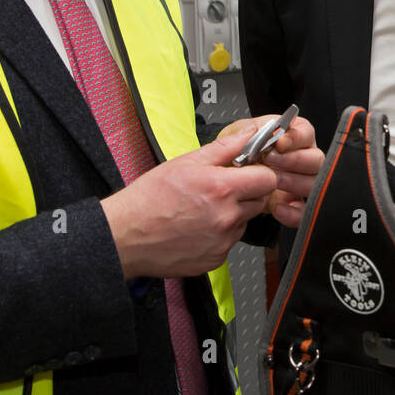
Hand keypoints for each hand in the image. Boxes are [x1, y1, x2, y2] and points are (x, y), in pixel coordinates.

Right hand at [100, 125, 276, 278]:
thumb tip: (248, 136)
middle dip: (247, 193)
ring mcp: (222, 241)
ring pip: (244, 222)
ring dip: (232, 214)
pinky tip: (197, 227)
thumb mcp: (186, 162)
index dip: (260, 172)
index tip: (249, 171)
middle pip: (260, 201)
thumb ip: (224, 148)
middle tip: (221, 189)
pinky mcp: (215, 259)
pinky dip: (219, 234)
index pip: (268, 179)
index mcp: (222, 189)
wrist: (126, 235)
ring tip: (202, 209)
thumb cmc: (149, 199)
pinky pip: (229, 242)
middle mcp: (227, 217)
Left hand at [218, 114, 322, 227]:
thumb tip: (259, 130)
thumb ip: (252, 130)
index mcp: (295, 138)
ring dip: (293, 182)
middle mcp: (304, 159)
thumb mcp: (241, 134)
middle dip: (293, 160)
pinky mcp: (295, 204)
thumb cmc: (240, 152)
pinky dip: (293, 212)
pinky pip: (304, 211)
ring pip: (313, 183)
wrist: (230, 176)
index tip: (280, 143)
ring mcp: (303, 182)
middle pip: (316, 159)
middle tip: (270, 161)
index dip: (296, 138)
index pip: (307, 134)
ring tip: (272, 181)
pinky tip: (277, 207)